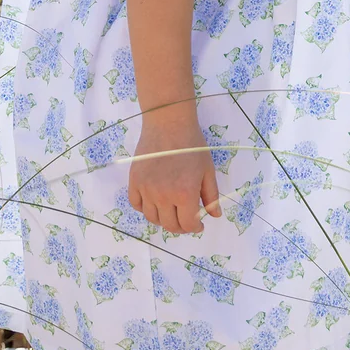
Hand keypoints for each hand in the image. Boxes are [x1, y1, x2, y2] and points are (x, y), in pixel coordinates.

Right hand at [128, 113, 221, 235]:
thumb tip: (214, 216)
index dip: (195, 227)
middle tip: (185, 218)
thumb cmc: (192, 145)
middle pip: (170, 225)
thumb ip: (211, 196)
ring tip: (170, 211)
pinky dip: (145, 208)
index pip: (188, 225)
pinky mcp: (134, 181)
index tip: (198, 223)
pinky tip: (154, 202)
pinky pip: (136, 204)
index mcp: (185, 194)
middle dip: (180, 226)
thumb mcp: (207, 170)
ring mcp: (146, 189)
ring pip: (152, 218)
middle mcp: (163, 196)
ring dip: (163, 219)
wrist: (168, 123)